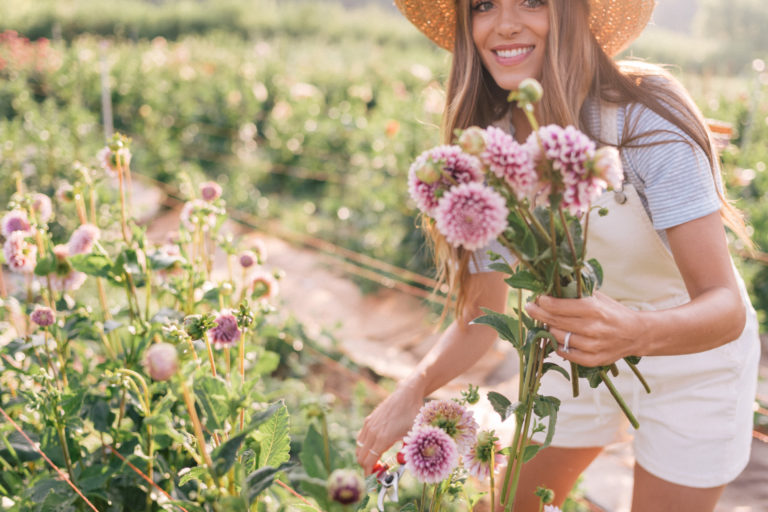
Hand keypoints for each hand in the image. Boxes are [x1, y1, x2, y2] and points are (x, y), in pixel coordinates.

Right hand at [355, 383, 422, 473]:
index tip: (374, 480)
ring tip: (377, 460)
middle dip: (366, 467)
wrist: (406, 394)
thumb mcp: (414, 435)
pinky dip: (364, 446)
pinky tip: (375, 447)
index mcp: (383, 438)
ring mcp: (368, 425)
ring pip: (358, 448)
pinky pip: (360, 438)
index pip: (368, 461)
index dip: (369, 473)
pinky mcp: (368, 420)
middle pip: (360, 457)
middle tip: (377, 472)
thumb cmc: (412, 414)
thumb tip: (404, 466)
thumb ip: (408, 452)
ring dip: (364, 457)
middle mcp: (372, 432)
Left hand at [524, 291, 643, 366]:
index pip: (559, 307)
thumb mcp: (598, 297)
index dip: (544, 303)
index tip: (537, 298)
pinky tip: (557, 339)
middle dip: (539, 314)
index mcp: (594, 309)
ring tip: (546, 323)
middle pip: (555, 322)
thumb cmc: (613, 312)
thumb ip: (577, 293)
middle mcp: (592, 328)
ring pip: (558, 338)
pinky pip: (566, 354)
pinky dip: (558, 346)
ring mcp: (593, 346)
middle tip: (531, 308)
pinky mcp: (593, 360)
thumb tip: (551, 287)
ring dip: (548, 330)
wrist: (637, 334)